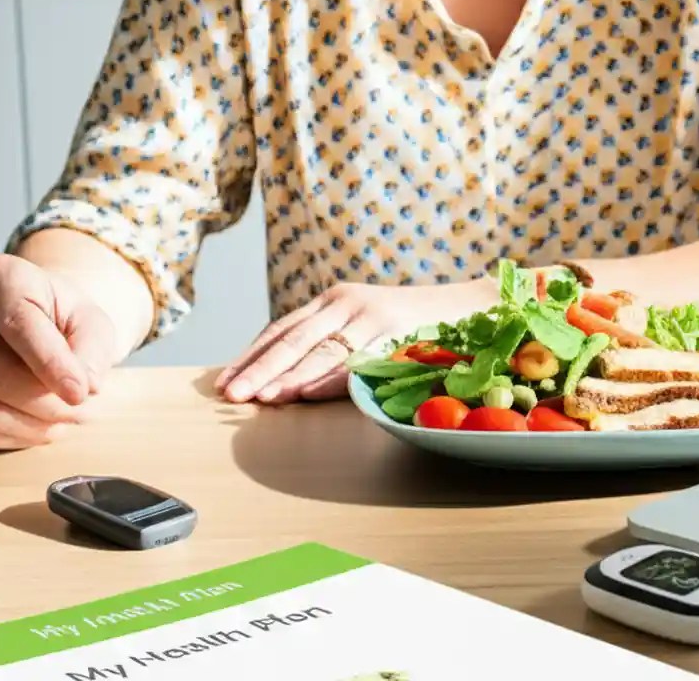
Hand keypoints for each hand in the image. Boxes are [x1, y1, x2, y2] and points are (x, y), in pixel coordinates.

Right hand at [0, 255, 118, 448]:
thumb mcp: (93, 325)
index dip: (51, 365)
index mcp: (3, 277)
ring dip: (29, 424)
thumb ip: (92, 351)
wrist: (40, 326)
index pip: (18, 325)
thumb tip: (84, 387)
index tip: (82, 394)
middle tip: (82, 410)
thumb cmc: (68, 322)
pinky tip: (36, 427)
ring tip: (65, 419)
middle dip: (44, 402)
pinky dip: (6, 436)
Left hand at [215, 279, 495, 404]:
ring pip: (318, 350)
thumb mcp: (368, 324)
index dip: (253, 354)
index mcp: (336, 300)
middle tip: (231, 393)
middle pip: (292, 339)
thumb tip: (289, 377)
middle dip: (258, 368)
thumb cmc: (416, 325)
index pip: (283, 328)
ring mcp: (371, 315)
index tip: (226, 379)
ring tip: (261, 397)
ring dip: (287, 377)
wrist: (472, 306)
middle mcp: (348, 302)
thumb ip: (335, 341)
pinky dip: (328, 378)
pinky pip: (354, 360)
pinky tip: (306, 393)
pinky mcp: (394, 332)